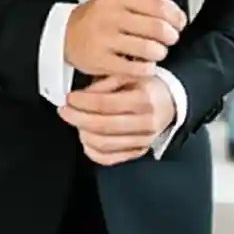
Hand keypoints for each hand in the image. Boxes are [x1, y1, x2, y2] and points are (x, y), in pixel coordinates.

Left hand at [58, 75, 176, 165]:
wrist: (169, 102)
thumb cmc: (145, 87)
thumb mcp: (128, 75)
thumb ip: (105, 83)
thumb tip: (83, 95)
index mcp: (143, 100)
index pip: (106, 104)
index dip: (83, 102)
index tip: (70, 98)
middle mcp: (145, 123)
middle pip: (103, 126)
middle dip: (77, 118)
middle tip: (64, 110)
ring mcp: (143, 140)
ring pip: (104, 144)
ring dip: (83, 133)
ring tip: (75, 121)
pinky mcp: (138, 151)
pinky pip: (110, 158)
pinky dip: (92, 151)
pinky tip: (85, 138)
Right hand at [64, 0, 186, 78]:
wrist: (63, 34)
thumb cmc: (96, 19)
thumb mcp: (118, 2)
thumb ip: (146, 5)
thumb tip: (177, 18)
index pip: (161, 6)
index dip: (176, 18)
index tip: (177, 24)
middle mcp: (110, 16)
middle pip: (158, 28)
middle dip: (170, 38)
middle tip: (167, 40)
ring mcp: (104, 38)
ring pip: (150, 49)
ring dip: (159, 54)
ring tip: (154, 53)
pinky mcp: (100, 60)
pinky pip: (136, 68)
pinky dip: (146, 69)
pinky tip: (143, 65)